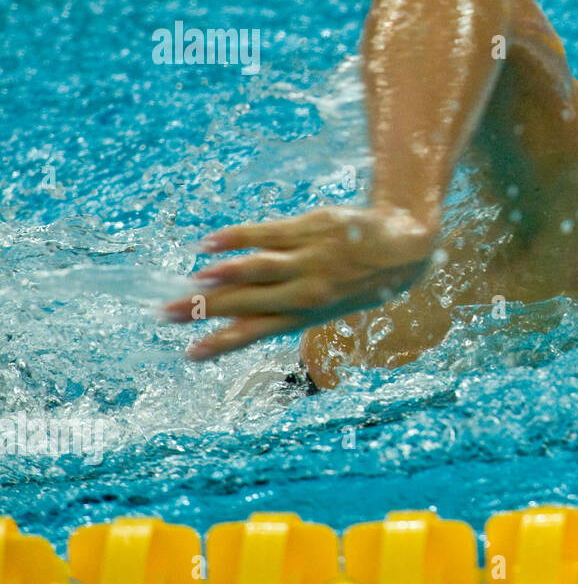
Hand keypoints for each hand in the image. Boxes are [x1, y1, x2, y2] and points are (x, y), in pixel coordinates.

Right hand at [162, 206, 436, 360]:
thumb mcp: (330, 306)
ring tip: (191, 283)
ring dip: (220, 276)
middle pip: (246, 302)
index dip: (222, 344)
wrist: (403, 246)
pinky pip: (265, 234)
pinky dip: (235, 238)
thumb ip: (286, 309)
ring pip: (255, 269)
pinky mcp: (309, 229)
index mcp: (307, 314)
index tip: (190, 355)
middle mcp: (306, 290)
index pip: (256, 332)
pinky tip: (208, 244)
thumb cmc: (361, 279)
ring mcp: (307, 259)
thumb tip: (237, 318)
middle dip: (204, 310)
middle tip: (166, 315)